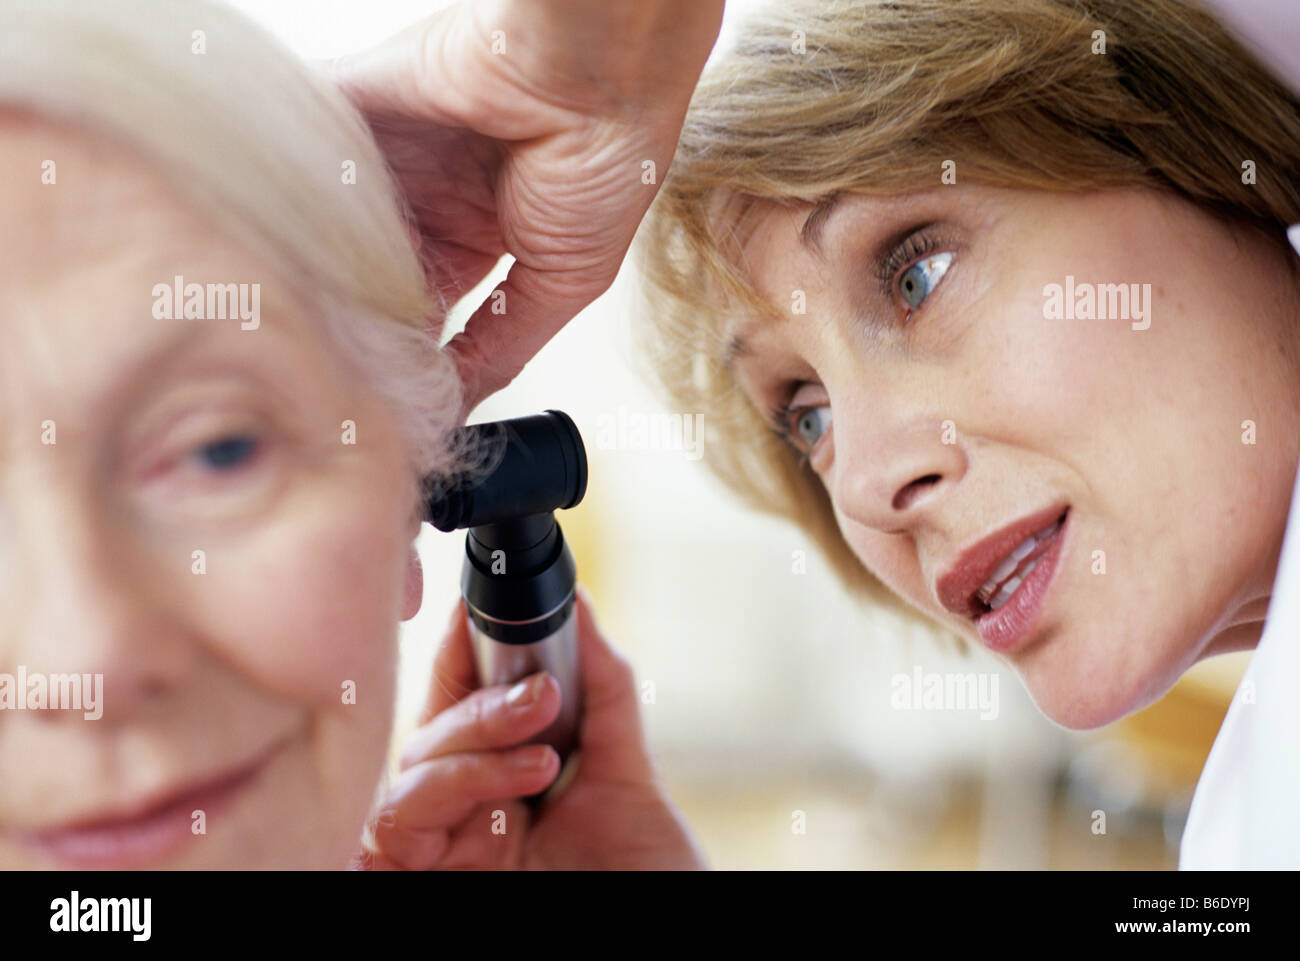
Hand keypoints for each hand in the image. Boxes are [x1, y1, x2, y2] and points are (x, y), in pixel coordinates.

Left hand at [329, 0, 723, 415]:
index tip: (386, 386)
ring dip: (322, 257)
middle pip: (373, 263)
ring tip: (314, 300)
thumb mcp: (565, 281)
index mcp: (481, 232)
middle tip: (340, 352)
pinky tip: (292, 235)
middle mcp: (431, 192)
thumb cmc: (606, 162)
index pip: (426, 301)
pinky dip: (291, 188)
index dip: (408, 343)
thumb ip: (505, 345)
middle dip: (359, 307)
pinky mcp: (357, 101)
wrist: (596, 72)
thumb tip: (458, 406)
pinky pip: (305, 147)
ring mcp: (392, 148)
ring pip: (334, 216)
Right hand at [357, 588, 706, 868]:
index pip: (465, 700)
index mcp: (508, 782)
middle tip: (542, 695)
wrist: (659, 948)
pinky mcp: (413, 880)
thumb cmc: (644, 886)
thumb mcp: (631, 783)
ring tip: (543, 759)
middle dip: (479, 702)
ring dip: (474, 748)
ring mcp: (440, 853)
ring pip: (408, 772)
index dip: (467, 650)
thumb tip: (583, 611)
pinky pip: (390, 827)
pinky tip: (509, 801)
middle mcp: (465, 815)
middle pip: (428, 729)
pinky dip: (446, 800)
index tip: (485, 608)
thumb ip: (605, 696)